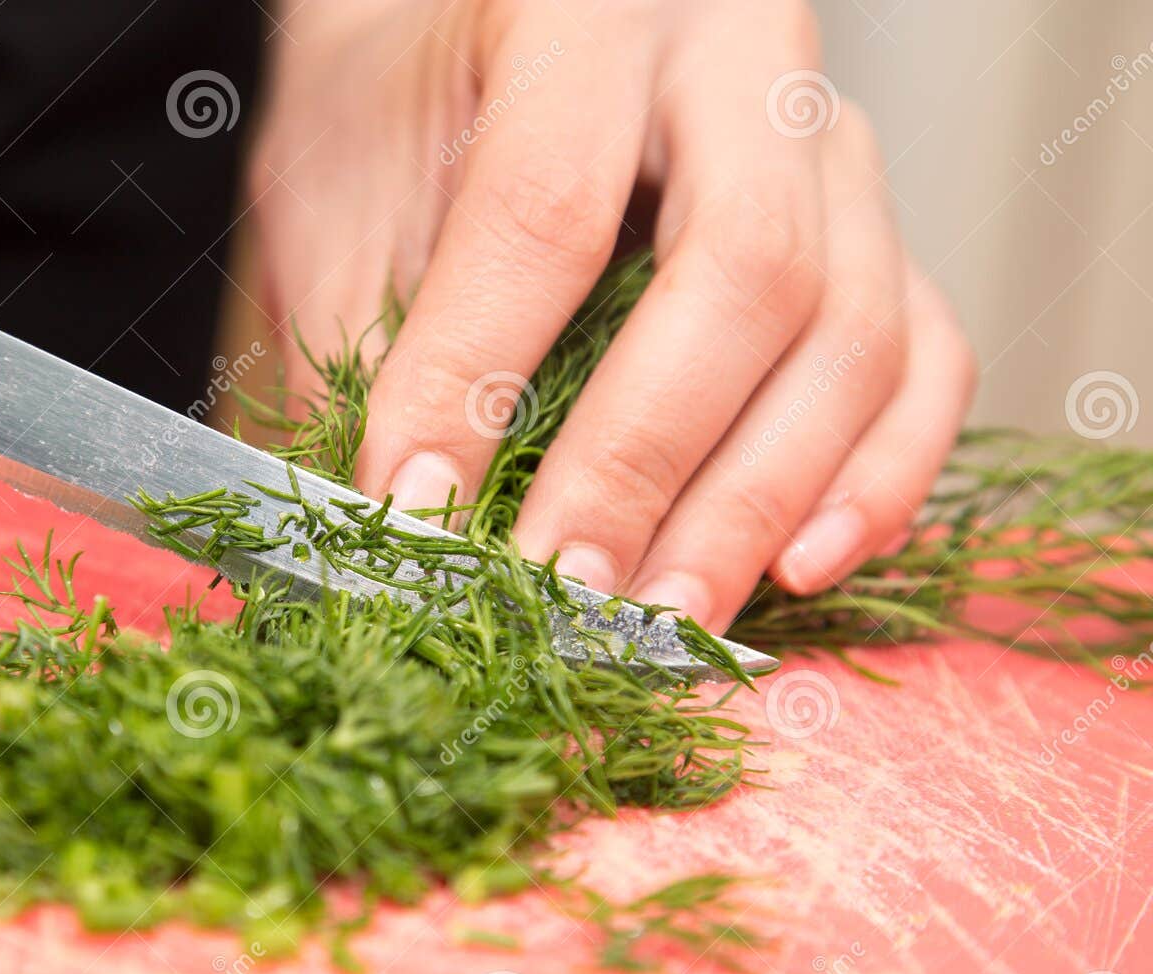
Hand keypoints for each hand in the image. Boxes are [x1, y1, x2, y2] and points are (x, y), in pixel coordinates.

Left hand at [249, 0, 975, 631]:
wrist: (473, 38)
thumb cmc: (400, 115)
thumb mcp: (340, 195)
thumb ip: (365, 345)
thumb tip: (401, 529)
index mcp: (586, 16)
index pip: (547, 210)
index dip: (477, 377)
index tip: (414, 514)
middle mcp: (741, 60)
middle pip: (750, 272)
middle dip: (648, 462)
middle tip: (568, 595)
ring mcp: (834, 150)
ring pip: (856, 333)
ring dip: (757, 504)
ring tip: (662, 621)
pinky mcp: (879, 237)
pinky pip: (926, 362)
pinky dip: (874, 480)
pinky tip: (794, 566)